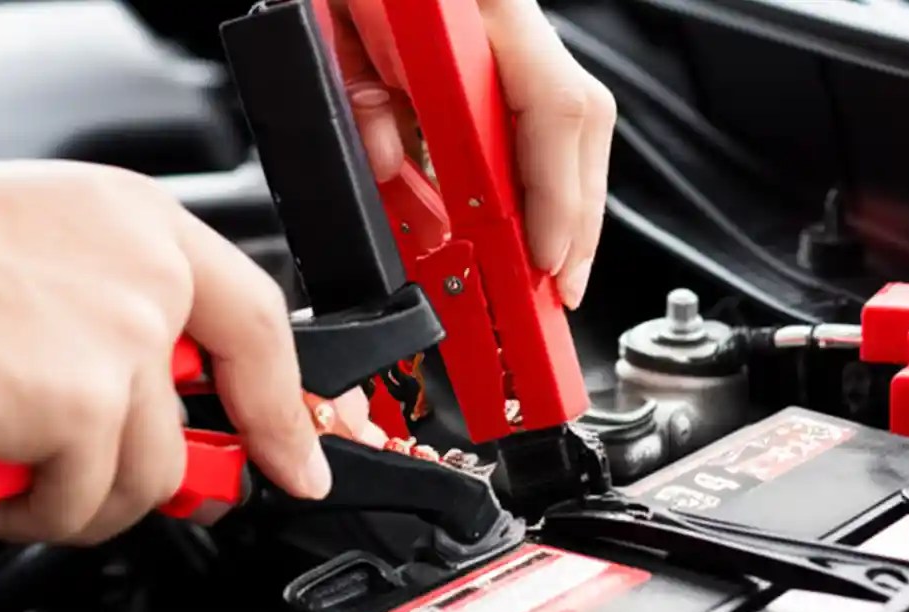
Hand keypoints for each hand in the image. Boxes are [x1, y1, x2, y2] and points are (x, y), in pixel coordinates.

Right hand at [0, 149, 329, 544]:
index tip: (298, 456)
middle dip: (176, 479)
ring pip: (146, 477)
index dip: (283, 405)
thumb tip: (142, 401)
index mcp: (143, 226)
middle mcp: (149, 277)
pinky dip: (26, 511)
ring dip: (77, 499)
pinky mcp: (81, 405)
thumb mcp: (46, 255)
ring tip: (8, 477)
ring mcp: (123, 340)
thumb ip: (114, 319)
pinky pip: (80, 501)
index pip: (259, 323)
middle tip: (132, 496)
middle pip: (207, 418)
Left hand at [328, 0, 616, 308]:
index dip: (556, 195)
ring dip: (564, 206)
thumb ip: (358, 94)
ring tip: (550, 270)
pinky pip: (536, 119)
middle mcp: (510, 14)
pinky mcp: (501, 46)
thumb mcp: (329, 20)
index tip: (544, 258)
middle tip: (561, 288)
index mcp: (479, 7)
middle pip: (579, 124)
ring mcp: (513, 28)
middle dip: (575, 219)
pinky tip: (526, 218)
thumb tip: (384, 165)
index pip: (551, 109)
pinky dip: (536, 177)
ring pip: (570, 127)